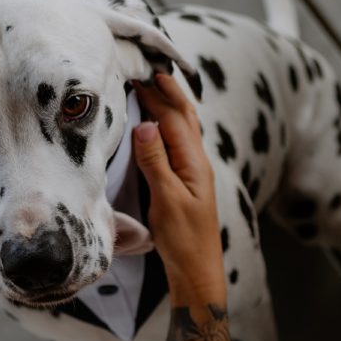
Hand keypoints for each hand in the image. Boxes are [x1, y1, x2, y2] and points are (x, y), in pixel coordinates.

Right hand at [131, 74, 225, 308]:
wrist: (197, 272)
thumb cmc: (184, 240)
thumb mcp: (167, 200)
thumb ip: (156, 162)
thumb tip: (146, 125)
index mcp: (194, 164)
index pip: (177, 119)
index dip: (161, 94)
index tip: (143, 71)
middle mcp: (197, 164)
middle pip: (185, 118)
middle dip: (168, 92)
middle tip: (148, 68)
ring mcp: (193, 173)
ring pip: (184, 130)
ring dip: (170, 106)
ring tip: (155, 85)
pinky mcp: (186, 183)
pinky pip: (178, 145)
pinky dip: (168, 127)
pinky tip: (158, 125)